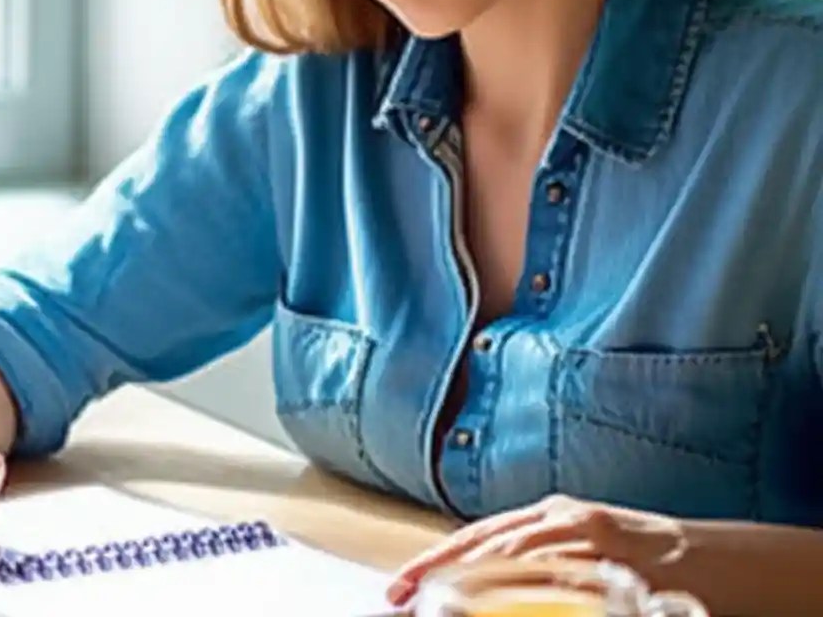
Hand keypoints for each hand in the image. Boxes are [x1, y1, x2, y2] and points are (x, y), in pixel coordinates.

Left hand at [388, 494, 690, 607]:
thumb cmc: (647, 564)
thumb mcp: (579, 562)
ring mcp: (579, 524)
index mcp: (543, 518)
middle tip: (397, 598)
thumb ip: (537, 570)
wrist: (717, 560)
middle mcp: (554, 515)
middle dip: (432, 570)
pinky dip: (520, 559)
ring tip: (430, 595)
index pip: (471, 539)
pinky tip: (492, 574)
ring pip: (504, 544)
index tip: (395, 589)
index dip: (430, 563)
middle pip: (476, 540)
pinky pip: (552, 548)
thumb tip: (483, 592)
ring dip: (463, 572)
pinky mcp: (606, 534)